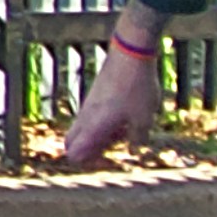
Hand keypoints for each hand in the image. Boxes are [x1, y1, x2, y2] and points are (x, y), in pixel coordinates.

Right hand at [59, 30, 164, 167]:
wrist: (130, 53)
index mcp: (94, 127)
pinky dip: (101, 123)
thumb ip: (138, 138)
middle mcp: (86, 117)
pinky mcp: (95, 94)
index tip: (107, 160)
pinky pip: (90, 117)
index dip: (87, 163)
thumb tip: (134, 149)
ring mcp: (89, 105)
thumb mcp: (144, 118)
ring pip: (83, 129)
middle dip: (87, 151)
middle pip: (71, 143)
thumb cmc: (136, 87)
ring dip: (97, 137)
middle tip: (111, 149)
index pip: (74, 154)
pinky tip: (124, 117)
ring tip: (123, 131)